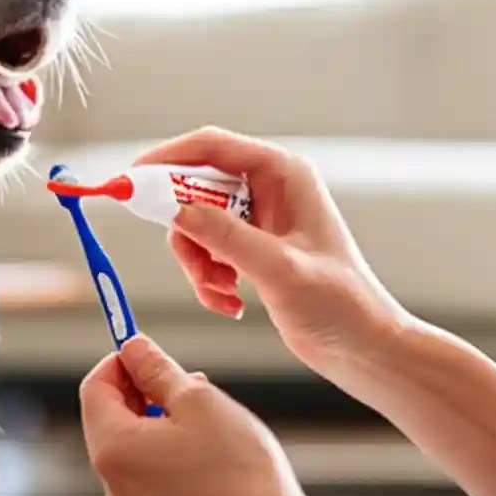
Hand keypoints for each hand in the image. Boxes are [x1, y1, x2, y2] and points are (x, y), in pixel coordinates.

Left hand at [79, 336, 318, 495]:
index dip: (117, 362)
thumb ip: (158, 371)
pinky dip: (166, 452)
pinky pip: (148, 475)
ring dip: (156, 420)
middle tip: (177, 378)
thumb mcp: (200, 403)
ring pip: (132, 447)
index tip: (141, 350)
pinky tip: (204, 447)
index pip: (94, 389)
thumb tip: (135, 348)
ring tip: (200, 412)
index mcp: (115, 450)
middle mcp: (115, 484)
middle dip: (139, 390)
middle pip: (109, 420)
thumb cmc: (242, 476)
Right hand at [136, 127, 415, 381]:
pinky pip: (204, 250)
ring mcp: (258, 219)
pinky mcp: (250, 248)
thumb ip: (227, 238)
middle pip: (195, 186)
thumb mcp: (279, 269)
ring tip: (221, 291)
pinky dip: (207, 278)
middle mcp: (269, 188)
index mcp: (284, 174)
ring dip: (197, 262)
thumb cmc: (343, 305)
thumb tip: (177, 212)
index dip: (167, 158)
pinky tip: (230, 302)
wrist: (363, 347)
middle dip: (184, 229)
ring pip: (194, 224)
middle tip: (182, 257)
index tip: (132, 180)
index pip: (212, 147)